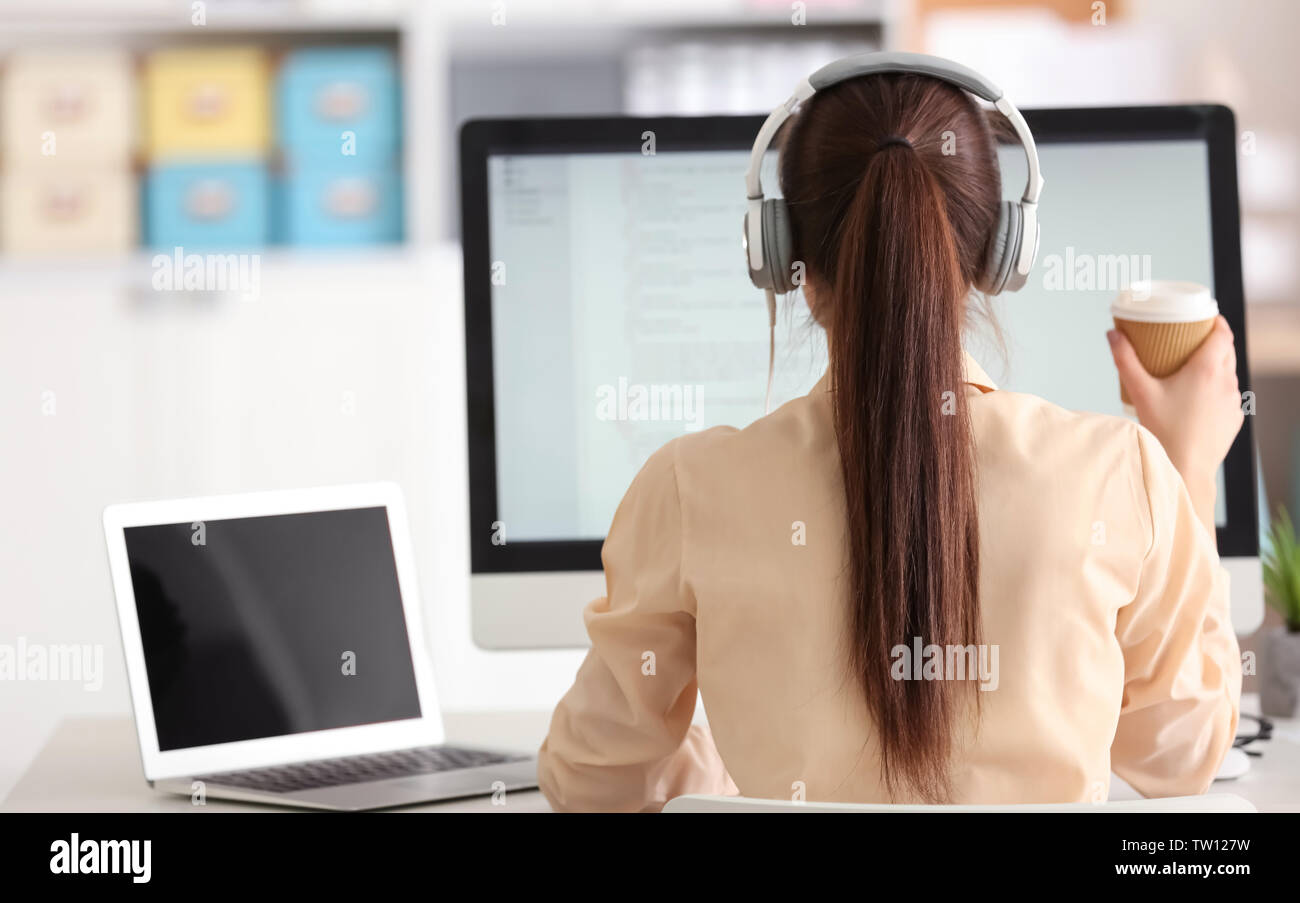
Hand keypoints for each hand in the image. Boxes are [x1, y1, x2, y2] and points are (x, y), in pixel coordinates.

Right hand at [1107, 315, 1243, 536]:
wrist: (1187, 468)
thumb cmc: (1165, 431)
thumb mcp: (1140, 391)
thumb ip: (1125, 360)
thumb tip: (1112, 334)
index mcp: (1208, 368)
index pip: (1223, 332)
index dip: (1215, 321)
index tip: (1201, 317)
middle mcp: (1227, 381)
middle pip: (1226, 349)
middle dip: (1211, 340)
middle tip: (1189, 339)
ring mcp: (1233, 400)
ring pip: (1229, 372)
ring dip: (1215, 364)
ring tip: (1192, 367)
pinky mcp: (1234, 417)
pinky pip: (1228, 394)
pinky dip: (1216, 388)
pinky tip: (1199, 396)